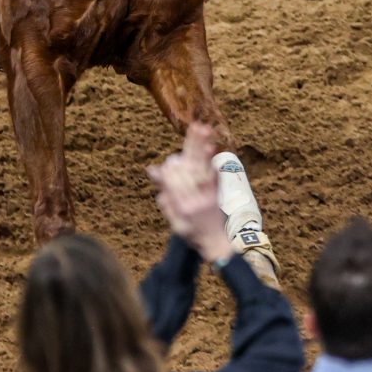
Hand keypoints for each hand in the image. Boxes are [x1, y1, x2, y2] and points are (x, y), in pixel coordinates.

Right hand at [148, 126, 229, 262]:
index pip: (174, 183)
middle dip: (192, 147)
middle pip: (191, 169)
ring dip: (202, 147)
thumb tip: (154, 172)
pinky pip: (214, 174)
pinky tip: (212, 147)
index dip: (171, 169)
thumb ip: (165, 198)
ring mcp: (208, 196)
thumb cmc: (191, 233)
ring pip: (203, 168)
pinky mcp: (217, 193)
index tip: (171, 160)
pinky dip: (211, 160)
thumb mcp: (174, 221)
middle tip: (195, 126)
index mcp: (182, 207)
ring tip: (203, 128)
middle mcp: (195, 200)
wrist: (215, 244)